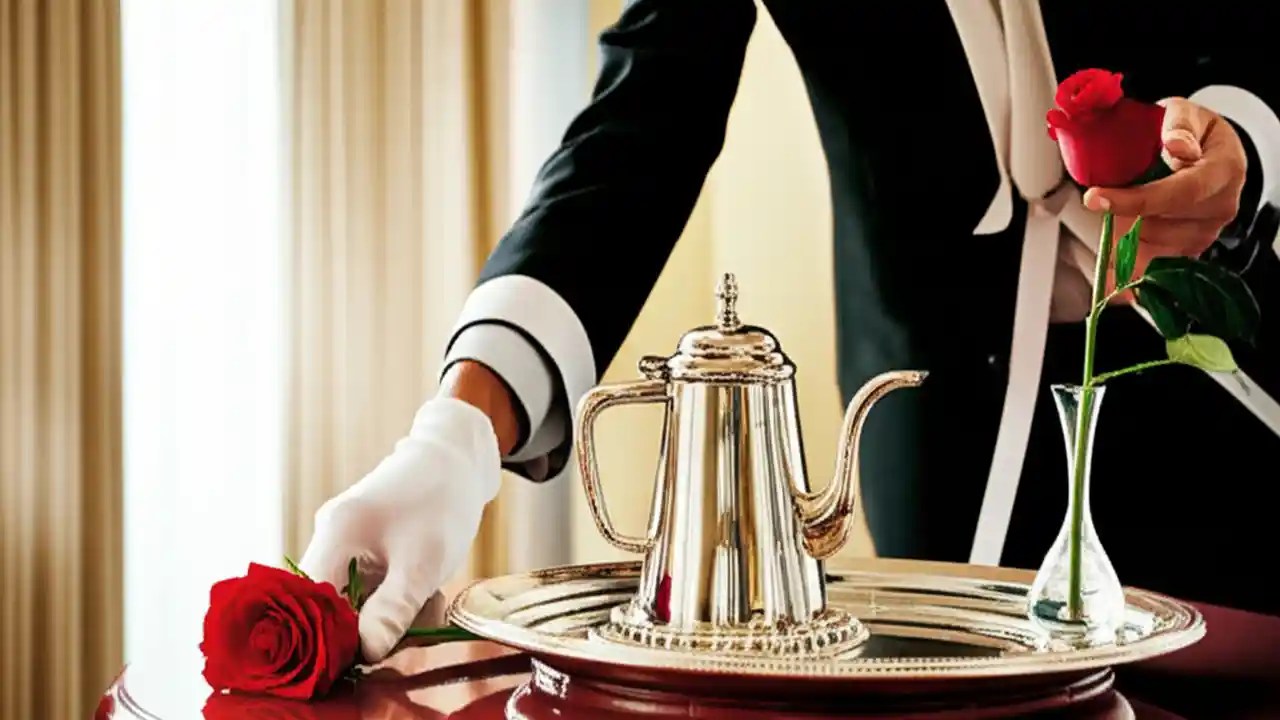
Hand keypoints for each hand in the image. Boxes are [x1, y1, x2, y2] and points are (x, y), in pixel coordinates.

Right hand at [298, 395, 501, 662]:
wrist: (457, 458)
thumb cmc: (442, 503)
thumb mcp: (424, 564)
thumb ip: (391, 611)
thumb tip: (363, 656)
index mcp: (334, 536)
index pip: (306, 605)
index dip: (327, 639)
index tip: (362, 661)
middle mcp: (329, 538)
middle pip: (328, 607)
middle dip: (369, 628)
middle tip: (412, 628)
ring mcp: (344, 542)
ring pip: (354, 602)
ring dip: (391, 614)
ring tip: (430, 601)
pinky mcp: (362, 547)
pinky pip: (369, 588)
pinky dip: (397, 598)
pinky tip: (425, 591)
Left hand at [1081, 97, 1246, 301]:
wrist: (1208, 151)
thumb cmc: (1193, 132)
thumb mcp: (1185, 114)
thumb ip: (1178, 125)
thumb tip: (1175, 146)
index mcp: (1223, 170)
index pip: (1179, 193)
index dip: (1135, 201)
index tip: (1095, 198)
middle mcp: (1220, 207)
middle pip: (1162, 225)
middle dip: (1122, 216)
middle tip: (1098, 199)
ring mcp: (1206, 232)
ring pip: (1153, 246)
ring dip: (1124, 231)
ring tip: (1118, 205)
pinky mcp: (1189, 250)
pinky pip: (1153, 262)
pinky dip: (1128, 254)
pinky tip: (1116, 240)